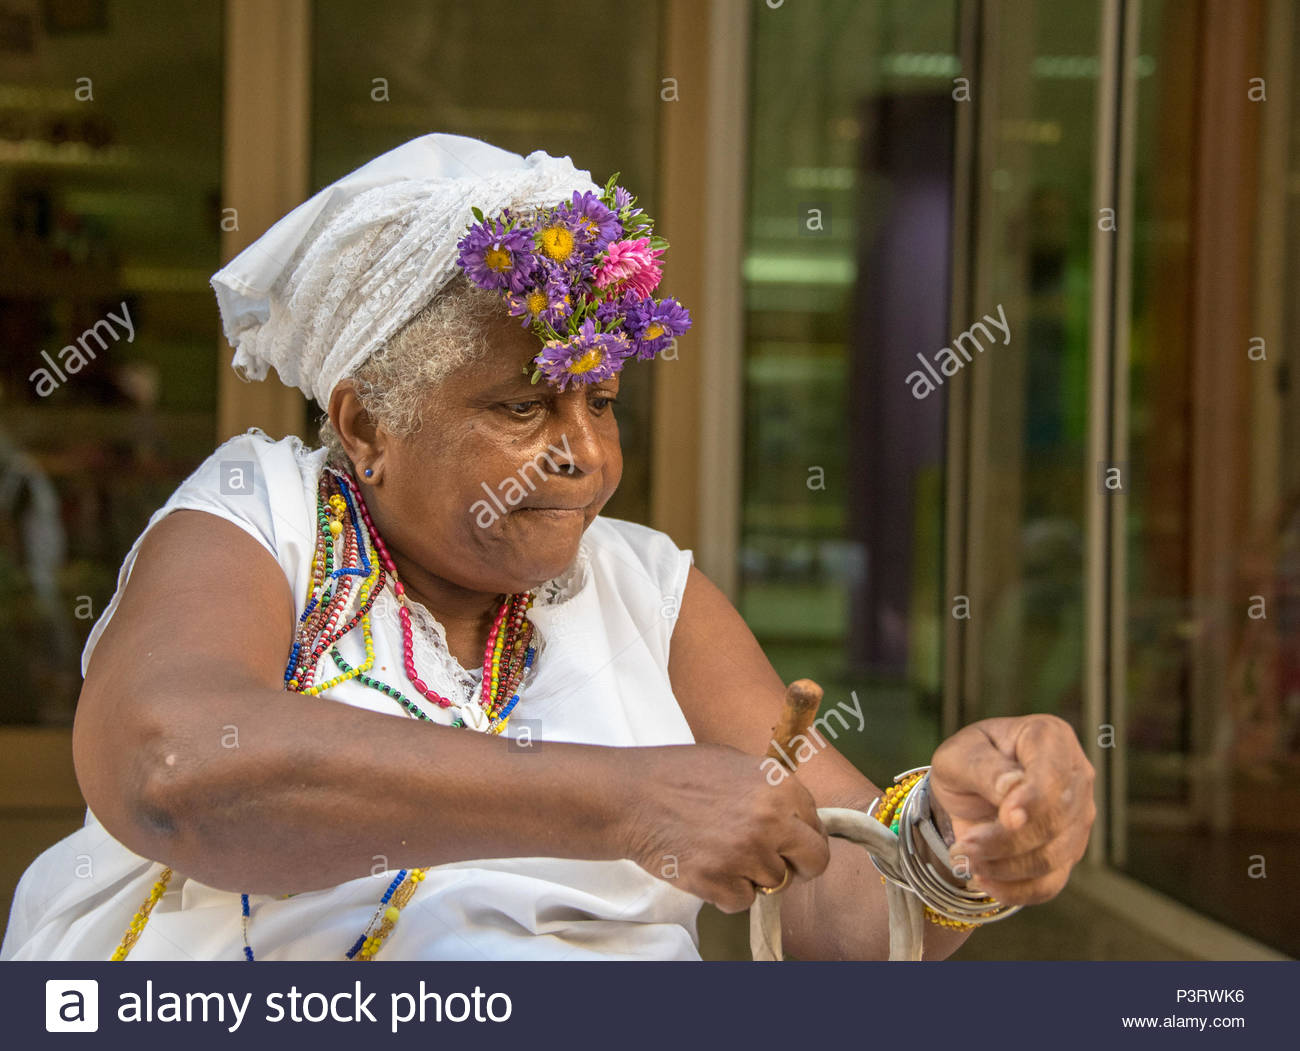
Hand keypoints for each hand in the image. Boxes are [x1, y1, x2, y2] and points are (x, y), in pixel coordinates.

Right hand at [619, 743, 830, 912]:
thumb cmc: (677, 774)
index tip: (786, 843)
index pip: (817, 828)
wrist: (630, 797)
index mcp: (780, 786)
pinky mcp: (720, 881)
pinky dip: (725, 891)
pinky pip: (741, 901)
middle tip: (771, 863)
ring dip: (750, 875)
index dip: (801, 838)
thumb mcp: (734, 763)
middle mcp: (771, 820)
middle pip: (814, 863)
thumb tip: (795, 816)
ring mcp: (746, 853)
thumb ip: (771, 790)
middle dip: (796, 866)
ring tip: (718, 852)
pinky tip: (704, 866)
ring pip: (773, 883)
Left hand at [929, 714, 1094, 905]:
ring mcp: (1078, 816)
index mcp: (1050, 738)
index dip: (1033, 801)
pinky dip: (1015, 890)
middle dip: (1004, 841)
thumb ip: (985, 769)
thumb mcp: (959, 756)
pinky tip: (983, 880)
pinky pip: (1050, 883)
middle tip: (963, 847)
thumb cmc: (967, 762)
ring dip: (1003, 867)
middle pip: (1054, 822)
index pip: (1053, 776)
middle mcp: (1076, 776)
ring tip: (965, 858)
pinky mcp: (1069, 851)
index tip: (1007, 818)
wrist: (969, 789)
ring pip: (1052, 857)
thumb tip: (1013, 789)